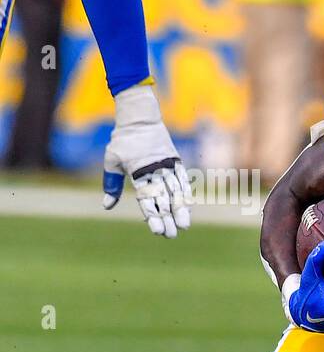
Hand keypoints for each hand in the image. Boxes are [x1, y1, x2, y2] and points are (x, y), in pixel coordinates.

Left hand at [102, 84, 192, 237]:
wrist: (140, 118)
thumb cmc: (123, 140)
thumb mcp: (111, 160)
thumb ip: (112, 185)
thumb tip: (107, 206)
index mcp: (139, 171)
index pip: (147, 199)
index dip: (153, 216)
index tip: (157, 231)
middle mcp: (156, 170)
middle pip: (164, 199)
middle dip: (168, 218)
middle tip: (172, 234)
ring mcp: (168, 166)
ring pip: (176, 192)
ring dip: (181, 209)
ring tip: (185, 225)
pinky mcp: (176, 161)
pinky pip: (183, 181)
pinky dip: (186, 195)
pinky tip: (188, 207)